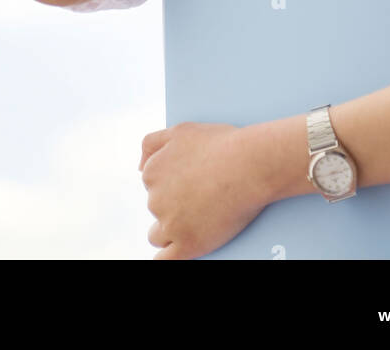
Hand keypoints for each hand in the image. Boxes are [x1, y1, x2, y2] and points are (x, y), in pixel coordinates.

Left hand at [138, 121, 271, 260]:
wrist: (250, 165)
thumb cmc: (221, 145)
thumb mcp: (180, 130)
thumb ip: (152, 144)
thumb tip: (139, 166)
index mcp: (152, 173)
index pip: (153, 186)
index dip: (172, 186)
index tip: (189, 185)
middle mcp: (155, 199)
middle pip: (157, 209)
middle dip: (174, 206)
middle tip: (200, 200)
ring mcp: (170, 224)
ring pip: (159, 235)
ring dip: (171, 232)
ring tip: (193, 224)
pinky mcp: (187, 245)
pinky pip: (165, 260)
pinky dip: (168, 257)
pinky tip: (178, 250)